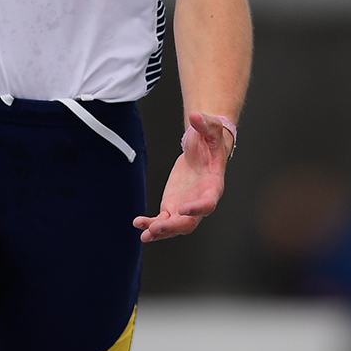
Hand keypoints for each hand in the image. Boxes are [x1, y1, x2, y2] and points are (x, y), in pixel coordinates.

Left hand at [133, 111, 230, 242]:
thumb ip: (205, 124)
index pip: (208, 202)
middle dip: (174, 227)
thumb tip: (194, 116)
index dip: (198, 208)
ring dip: (160, 231)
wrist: (202, 148)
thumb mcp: (211, 128)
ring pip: (174, 226)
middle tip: (157, 227)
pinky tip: (137, 223)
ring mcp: (185, 207)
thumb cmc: (210, 139)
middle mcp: (200, 202)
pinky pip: (162, 219)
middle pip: (190, 222)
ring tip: (144, 234)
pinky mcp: (172, 206)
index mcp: (213, 186)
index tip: (184, 209)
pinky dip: (150, 223)